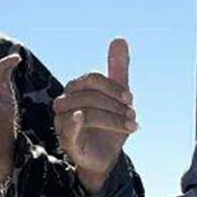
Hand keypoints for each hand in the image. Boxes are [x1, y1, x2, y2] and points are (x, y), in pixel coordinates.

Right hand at [54, 39, 136, 194]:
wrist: (106, 157)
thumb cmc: (109, 124)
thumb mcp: (118, 96)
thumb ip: (118, 69)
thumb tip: (119, 39)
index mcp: (74, 90)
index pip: (92, 79)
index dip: (113, 87)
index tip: (131, 99)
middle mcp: (64, 103)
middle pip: (89, 94)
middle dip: (115, 104)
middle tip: (134, 115)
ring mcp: (63, 122)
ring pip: (86, 111)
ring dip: (112, 118)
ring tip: (131, 126)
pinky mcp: (67, 142)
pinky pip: (66, 129)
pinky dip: (72, 122)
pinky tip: (80, 117)